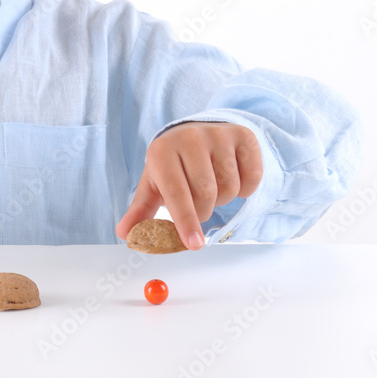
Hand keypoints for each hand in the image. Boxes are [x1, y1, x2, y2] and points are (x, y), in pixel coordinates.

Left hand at [115, 122, 261, 249]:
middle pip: (205, 194)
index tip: (194, 244)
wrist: (195, 133)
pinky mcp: (243, 135)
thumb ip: (140, 211)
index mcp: (161, 151)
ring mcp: (218, 134)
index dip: (185, 220)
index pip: (175, 192)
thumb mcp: (154, 184)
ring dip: (223, 199)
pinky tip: (231, 175)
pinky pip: (252, 178)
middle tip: (197, 204)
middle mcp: (189, 137)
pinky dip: (245, 188)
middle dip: (203, 212)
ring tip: (212, 185)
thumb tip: (125, 233)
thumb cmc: (172, 165)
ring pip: (230, 188)